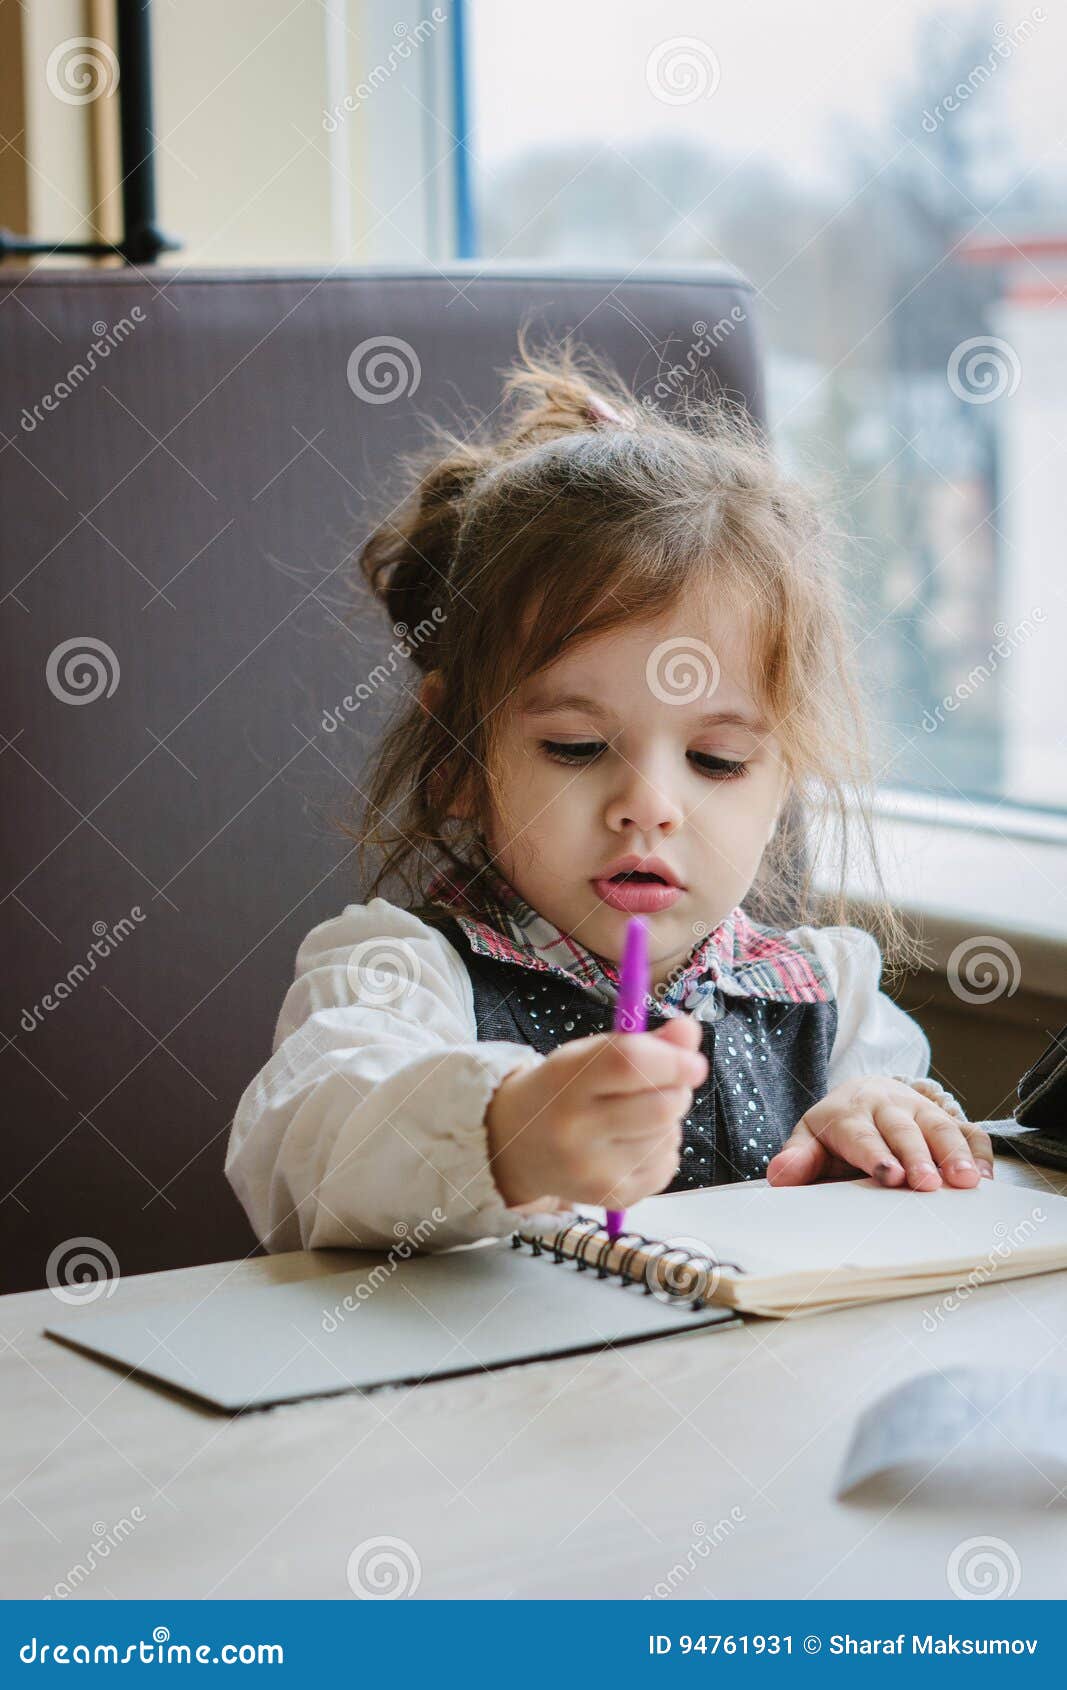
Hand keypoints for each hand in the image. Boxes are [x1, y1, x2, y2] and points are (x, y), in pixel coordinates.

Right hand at [485, 1015, 708, 1209]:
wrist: (517, 1146)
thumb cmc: (560, 1092)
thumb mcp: (587, 1056)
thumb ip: (641, 1042)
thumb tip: (689, 1031)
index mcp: (566, 1082)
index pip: (630, 1064)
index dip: (672, 1060)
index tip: (692, 1061)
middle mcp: (576, 1130)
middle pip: (661, 1106)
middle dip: (677, 1090)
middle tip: (663, 1085)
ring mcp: (594, 1170)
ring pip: (669, 1136)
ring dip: (667, 1121)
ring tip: (635, 1116)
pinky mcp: (612, 1197)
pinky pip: (667, 1165)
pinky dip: (662, 1150)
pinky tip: (633, 1143)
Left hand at [766, 1075, 993, 1189]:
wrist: (863, 1094)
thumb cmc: (836, 1130)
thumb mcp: (810, 1139)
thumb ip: (797, 1159)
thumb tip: (780, 1176)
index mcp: (851, 1113)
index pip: (862, 1136)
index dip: (876, 1156)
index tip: (889, 1176)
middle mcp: (888, 1107)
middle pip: (905, 1131)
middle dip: (918, 1157)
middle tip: (927, 1184)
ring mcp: (920, 1110)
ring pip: (940, 1127)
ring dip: (954, 1154)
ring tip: (966, 1181)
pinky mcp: (945, 1117)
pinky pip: (968, 1131)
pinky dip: (979, 1152)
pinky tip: (985, 1178)